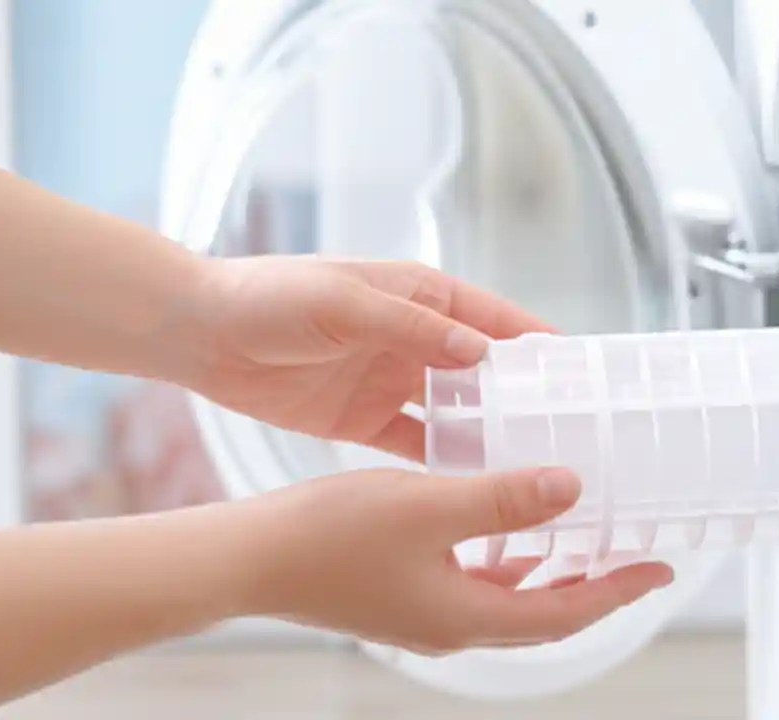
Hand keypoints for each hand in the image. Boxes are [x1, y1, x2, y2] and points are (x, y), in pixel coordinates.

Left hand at [181, 257, 552, 459]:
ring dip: (489, 433)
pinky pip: (417, 442)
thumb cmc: (270, 297)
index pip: (492, 318)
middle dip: (523, 395)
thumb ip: (409, 327)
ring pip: (456, 411)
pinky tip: (472, 484)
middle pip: (484, 369)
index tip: (579, 372)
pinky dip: (444, 460)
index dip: (535, 342)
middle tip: (569, 430)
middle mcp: (414, 338)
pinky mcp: (365, 419)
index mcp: (418, 293)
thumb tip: (477, 352)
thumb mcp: (343, 301)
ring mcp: (391, 380)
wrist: (199, 332)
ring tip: (531, 464)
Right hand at [227, 466, 673, 653]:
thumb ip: (503, 499)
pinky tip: (499, 524)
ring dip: (547, 571)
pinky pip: (472, 583)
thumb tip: (571, 491)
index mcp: (467, 615)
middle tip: (630, 554)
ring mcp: (424, 615)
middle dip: (591, 584)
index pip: (565, 612)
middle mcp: (451, 627)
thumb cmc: (330, 534)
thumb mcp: (429, 506)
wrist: (248, 559)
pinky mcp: (402, 596)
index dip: (617, 590)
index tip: (660, 569)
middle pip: (543, 613)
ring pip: (508, 599)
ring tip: (578, 534)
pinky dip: (502, 560)